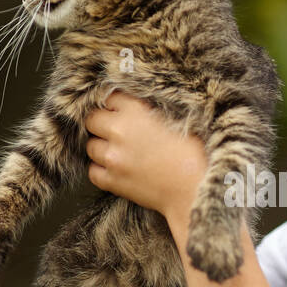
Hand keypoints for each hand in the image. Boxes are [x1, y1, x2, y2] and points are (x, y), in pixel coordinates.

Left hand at [84, 91, 206, 216]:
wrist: (195, 189)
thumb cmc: (194, 155)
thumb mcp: (178, 120)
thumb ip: (151, 111)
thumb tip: (140, 109)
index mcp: (136, 112)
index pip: (109, 97)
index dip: (116, 104)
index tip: (121, 110)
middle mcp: (119, 132)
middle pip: (93, 120)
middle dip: (102, 123)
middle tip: (116, 131)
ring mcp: (113, 158)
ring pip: (91, 146)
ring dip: (102, 147)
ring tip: (119, 152)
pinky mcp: (113, 181)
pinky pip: (93, 171)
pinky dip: (101, 170)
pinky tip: (116, 169)